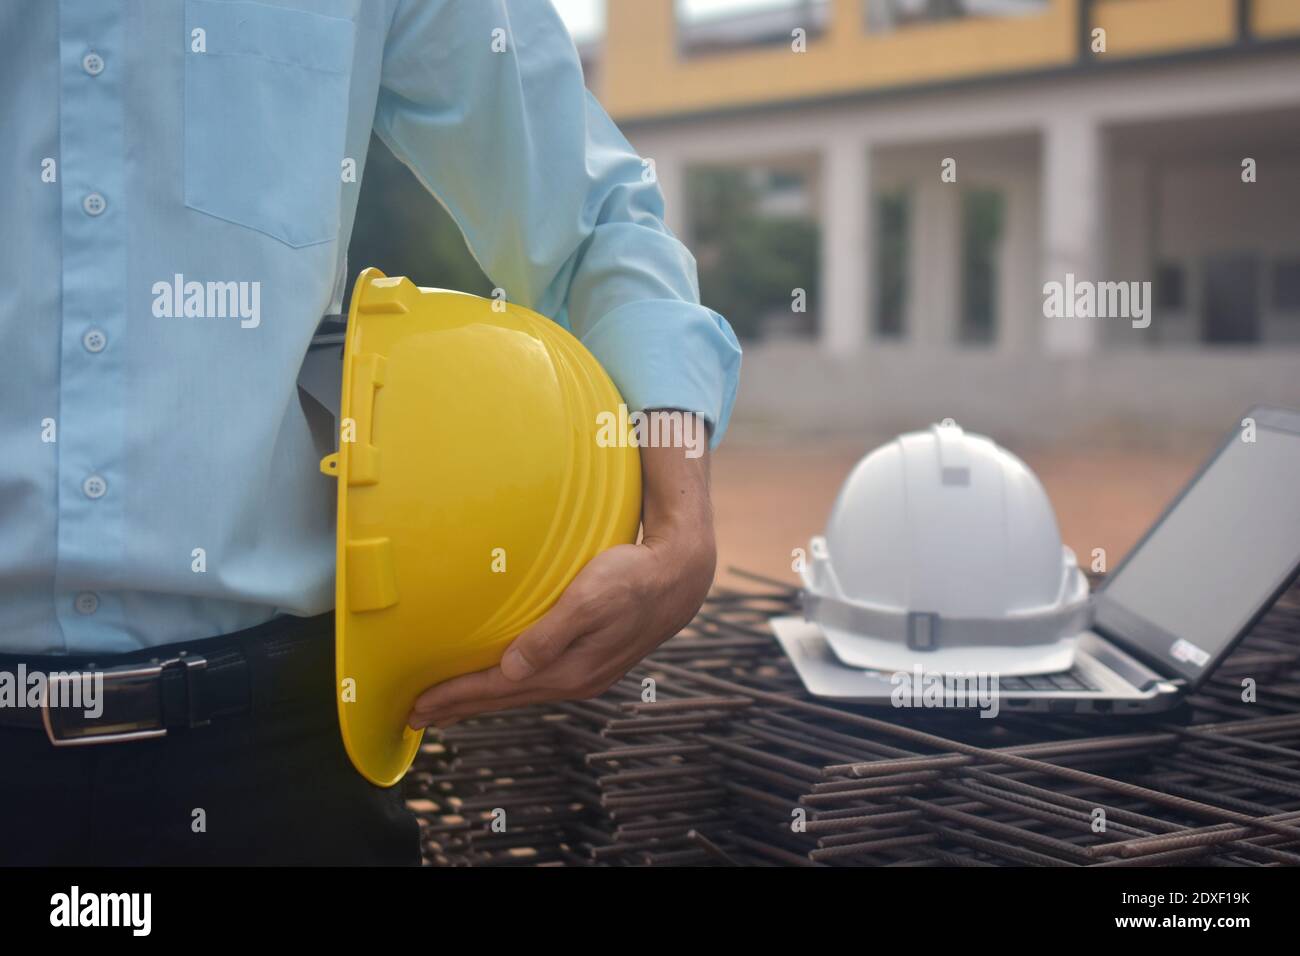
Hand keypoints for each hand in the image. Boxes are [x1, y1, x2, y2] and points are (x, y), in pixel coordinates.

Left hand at [408, 433, 715, 729]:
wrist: (681, 575)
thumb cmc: (633, 577)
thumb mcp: (590, 598)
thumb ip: (549, 634)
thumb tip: (510, 670)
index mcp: (569, 669)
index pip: (496, 689)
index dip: (453, 697)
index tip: (415, 707)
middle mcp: (574, 679)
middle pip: (503, 699)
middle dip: (458, 707)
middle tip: (414, 717)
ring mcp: (585, 673)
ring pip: (519, 693)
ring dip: (481, 700)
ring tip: (449, 705)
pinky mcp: (591, 660)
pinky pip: (536, 682)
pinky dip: (508, 687)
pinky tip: (501, 681)